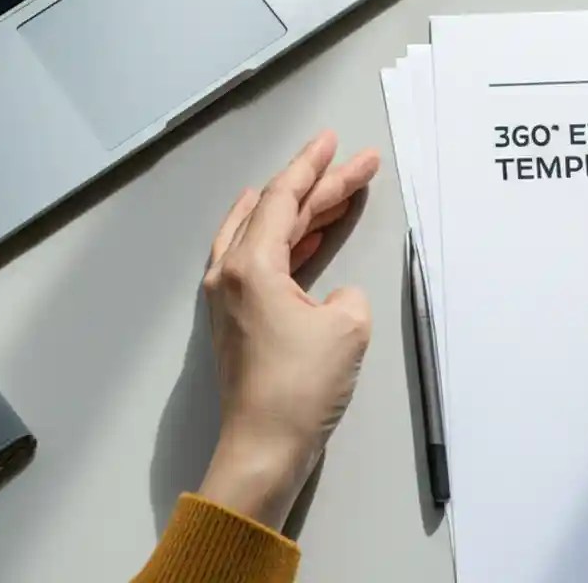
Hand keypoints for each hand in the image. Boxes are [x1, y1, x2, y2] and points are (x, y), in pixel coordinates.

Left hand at [197, 131, 379, 529]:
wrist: (264, 447)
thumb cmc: (301, 387)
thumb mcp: (347, 327)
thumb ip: (346, 295)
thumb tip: (331, 298)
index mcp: (251, 265)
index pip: (285, 198)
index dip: (314, 166)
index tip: (335, 142)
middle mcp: (231, 273)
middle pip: (277, 212)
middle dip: (320, 186)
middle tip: (358, 164)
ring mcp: (229, 298)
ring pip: (266, 234)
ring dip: (303, 212)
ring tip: (336, 191)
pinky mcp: (238, 320)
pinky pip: (262, 260)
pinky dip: (290, 242)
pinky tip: (307, 237)